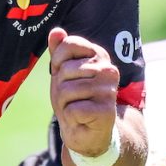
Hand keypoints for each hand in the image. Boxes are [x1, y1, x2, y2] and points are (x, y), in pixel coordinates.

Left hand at [47, 27, 118, 157]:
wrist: (88, 134)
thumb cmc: (75, 100)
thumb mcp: (63, 74)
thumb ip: (60, 52)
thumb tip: (56, 31)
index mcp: (99, 56)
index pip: (68, 45)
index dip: (58, 63)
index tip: (65, 77)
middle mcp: (108, 70)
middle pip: (65, 70)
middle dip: (60, 88)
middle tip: (71, 99)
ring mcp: (109, 91)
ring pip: (67, 91)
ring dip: (64, 104)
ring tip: (75, 109)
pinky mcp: (106, 111)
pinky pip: (73, 109)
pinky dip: (71, 118)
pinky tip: (81, 120)